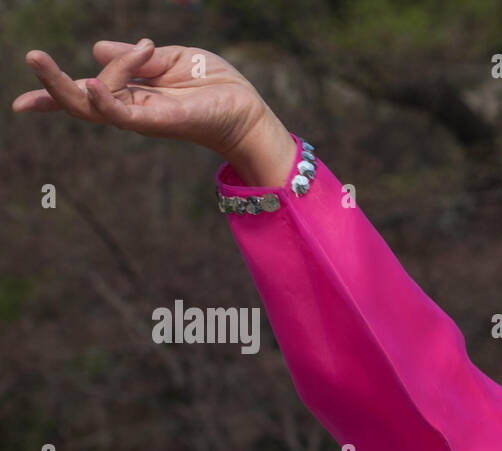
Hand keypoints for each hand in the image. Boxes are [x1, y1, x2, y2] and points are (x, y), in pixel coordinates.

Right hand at [12, 39, 296, 184]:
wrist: (246, 108)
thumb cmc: (214, 85)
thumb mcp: (170, 59)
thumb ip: (134, 58)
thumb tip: (96, 50)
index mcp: (133, 93)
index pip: (87, 91)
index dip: (56, 87)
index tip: (28, 80)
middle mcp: (132, 108)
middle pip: (81, 101)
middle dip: (51, 83)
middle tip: (31, 56)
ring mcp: (142, 117)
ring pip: (91, 106)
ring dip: (63, 85)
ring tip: (38, 59)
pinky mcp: (157, 122)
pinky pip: (121, 113)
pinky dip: (103, 99)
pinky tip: (89, 84)